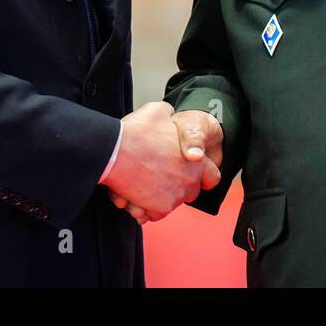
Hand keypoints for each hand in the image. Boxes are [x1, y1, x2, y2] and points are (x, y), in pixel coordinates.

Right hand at [108, 109, 223, 224]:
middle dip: (179, 186)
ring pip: (172, 202)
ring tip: (144, 184)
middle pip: (191, 191)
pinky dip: (147, 209)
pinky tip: (137, 198)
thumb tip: (170, 117)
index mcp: (196, 160)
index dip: (204, 175)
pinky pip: (156, 214)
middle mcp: (188, 181)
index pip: (212, 176)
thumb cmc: (136, 132)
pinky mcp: (158, 209)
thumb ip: (171, 116)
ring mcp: (174, 197)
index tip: (192, 174)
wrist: (112, 152)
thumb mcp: (159, 111)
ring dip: (161, 196)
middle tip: (162, 176)